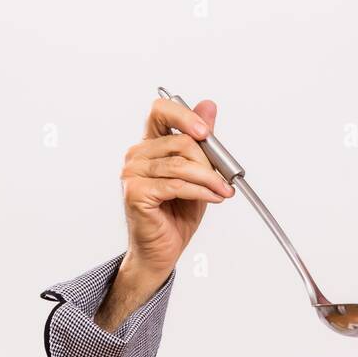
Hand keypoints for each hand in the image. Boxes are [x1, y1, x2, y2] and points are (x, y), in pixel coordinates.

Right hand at [96, 97, 235, 329]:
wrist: (162, 251)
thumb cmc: (177, 214)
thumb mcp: (198, 173)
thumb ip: (202, 142)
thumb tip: (209, 106)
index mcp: (149, 145)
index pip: (160, 111)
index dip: (184, 116)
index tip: (206, 131)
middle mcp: (136, 156)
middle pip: (180, 142)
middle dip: (209, 161)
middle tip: (225, 179)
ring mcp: (132, 173)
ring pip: (180, 165)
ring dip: (210, 179)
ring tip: (223, 192)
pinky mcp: (135, 193)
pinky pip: (176, 185)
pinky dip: (200, 191)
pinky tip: (213, 198)